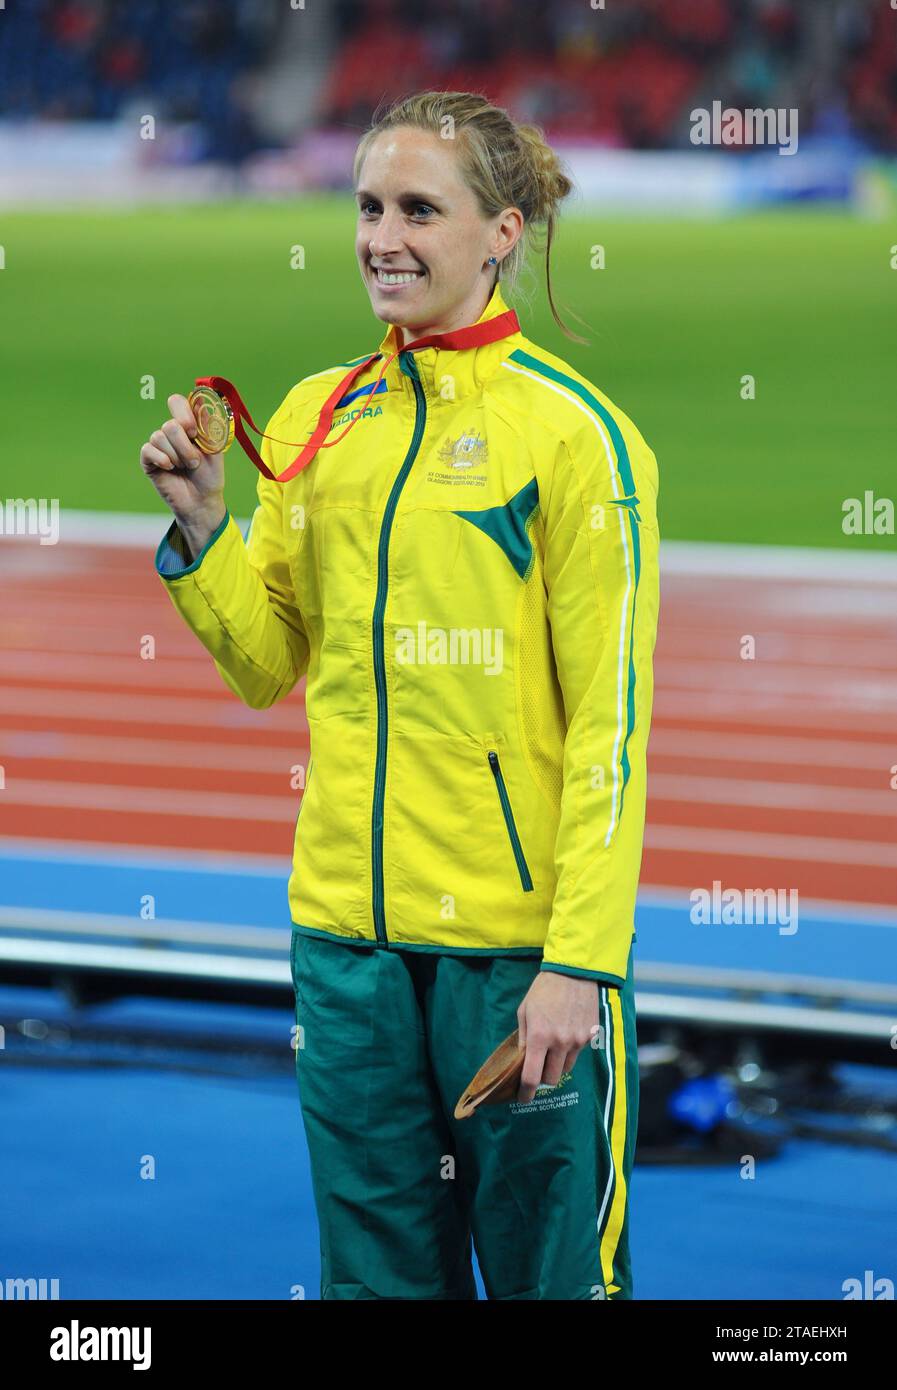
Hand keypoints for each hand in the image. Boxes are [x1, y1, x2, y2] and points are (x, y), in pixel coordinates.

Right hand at [139, 393, 225, 526]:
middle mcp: (172, 433)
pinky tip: (170, 468)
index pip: (177, 403)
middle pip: (170, 424)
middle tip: (194, 461)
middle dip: (185, 446)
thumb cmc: (210, 476)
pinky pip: (148, 449)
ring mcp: (159, 445)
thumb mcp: (214, 450)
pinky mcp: (148, 460)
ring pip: (159, 437)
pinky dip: (162, 459)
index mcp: (188, 425)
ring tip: (185, 468)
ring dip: (177, 456)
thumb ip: (207, 427)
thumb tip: (201, 404)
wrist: (201, 501)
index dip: (184, 414)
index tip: (194, 432)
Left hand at [516, 972, 599, 1103]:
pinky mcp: (591, 1036)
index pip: (532, 1077)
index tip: (523, 1098)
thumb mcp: (525, 1010)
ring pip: (566, 1068)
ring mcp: (578, 1040)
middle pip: (551, 1078)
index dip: (526, 1092)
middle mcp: (560, 1043)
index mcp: (540, 1037)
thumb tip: (523, 1058)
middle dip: (542, 1078)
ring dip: (557, 1064)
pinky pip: (578, 1053)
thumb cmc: (544, 989)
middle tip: (538, 1068)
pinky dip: (570, 1050)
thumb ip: (524, 1037)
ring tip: (553, 1046)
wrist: (574, 972)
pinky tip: (567, 1032)